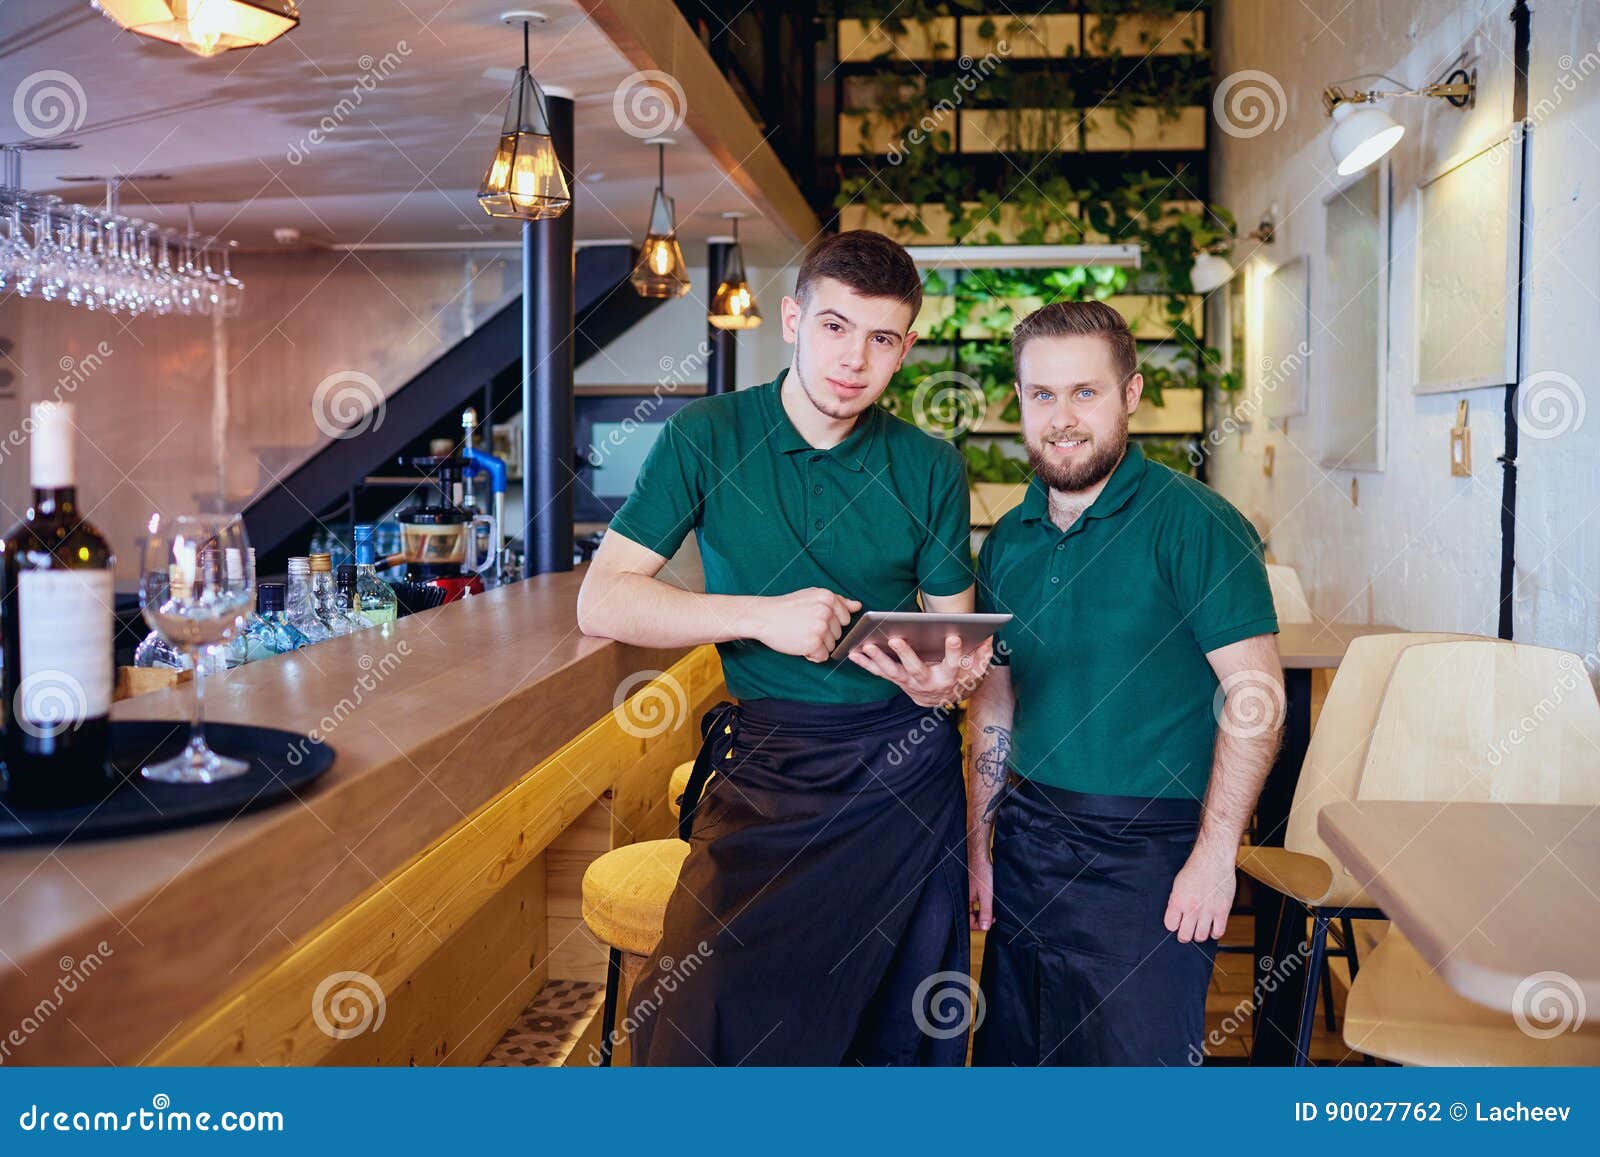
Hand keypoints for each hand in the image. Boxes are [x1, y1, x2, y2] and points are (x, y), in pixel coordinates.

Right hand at [752, 587, 861, 662]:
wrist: (762, 617)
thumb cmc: (787, 607)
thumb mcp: (812, 596)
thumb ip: (837, 601)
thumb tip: (857, 606)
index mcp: (828, 597)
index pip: (845, 619)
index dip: (830, 623)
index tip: (813, 619)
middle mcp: (827, 611)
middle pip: (839, 634)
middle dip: (824, 635)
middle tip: (803, 627)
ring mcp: (820, 627)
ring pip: (832, 646)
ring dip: (818, 645)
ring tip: (800, 635)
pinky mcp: (813, 643)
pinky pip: (823, 656)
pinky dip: (812, 655)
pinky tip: (799, 645)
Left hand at [846, 634, 992, 707]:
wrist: (941, 699)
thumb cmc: (959, 679)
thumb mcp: (975, 670)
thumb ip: (983, 655)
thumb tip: (990, 637)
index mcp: (948, 677)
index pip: (954, 664)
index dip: (955, 652)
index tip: (955, 636)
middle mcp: (927, 682)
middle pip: (916, 669)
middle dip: (906, 655)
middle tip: (896, 639)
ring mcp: (909, 683)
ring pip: (893, 672)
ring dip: (878, 660)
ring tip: (866, 646)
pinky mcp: (897, 680)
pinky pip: (879, 672)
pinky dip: (865, 663)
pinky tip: (853, 652)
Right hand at [968, 826, 993, 930]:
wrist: (979, 854)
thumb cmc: (981, 871)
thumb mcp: (986, 894)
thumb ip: (985, 911)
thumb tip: (985, 927)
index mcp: (963, 901)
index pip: (968, 922)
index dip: (981, 925)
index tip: (992, 921)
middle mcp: (962, 898)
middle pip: (969, 917)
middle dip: (981, 919)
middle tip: (993, 916)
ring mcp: (965, 893)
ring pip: (972, 909)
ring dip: (981, 911)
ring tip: (992, 907)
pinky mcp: (969, 888)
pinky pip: (973, 901)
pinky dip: (980, 904)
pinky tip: (987, 899)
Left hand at [1163, 846, 1235, 942]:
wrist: (1213, 859)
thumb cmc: (1195, 869)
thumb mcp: (1177, 885)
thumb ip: (1176, 902)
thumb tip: (1175, 917)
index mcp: (1178, 901)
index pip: (1170, 926)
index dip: (1173, 925)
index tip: (1176, 924)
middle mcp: (1192, 908)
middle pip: (1184, 936)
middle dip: (1184, 935)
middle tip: (1186, 931)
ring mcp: (1208, 911)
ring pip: (1201, 937)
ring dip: (1199, 935)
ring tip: (1199, 928)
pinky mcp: (1222, 911)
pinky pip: (1218, 932)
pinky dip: (1214, 933)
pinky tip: (1212, 927)